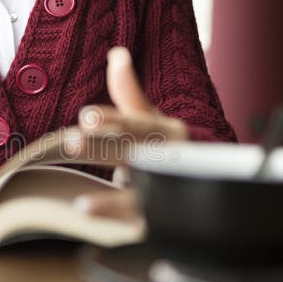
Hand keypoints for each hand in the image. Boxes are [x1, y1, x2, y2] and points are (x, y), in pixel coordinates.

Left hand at [72, 46, 188, 217]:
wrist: (211, 185)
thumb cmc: (166, 146)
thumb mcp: (151, 119)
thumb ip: (129, 92)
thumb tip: (116, 53)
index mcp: (168, 133)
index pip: (137, 124)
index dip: (113, 120)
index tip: (86, 115)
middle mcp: (172, 162)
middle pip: (135, 155)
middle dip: (104, 149)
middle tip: (71, 142)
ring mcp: (171, 193)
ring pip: (143, 196)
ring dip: (113, 201)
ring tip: (82, 204)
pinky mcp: (165, 221)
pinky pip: (143, 226)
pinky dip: (122, 228)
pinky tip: (96, 225)